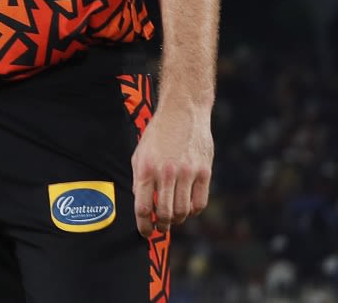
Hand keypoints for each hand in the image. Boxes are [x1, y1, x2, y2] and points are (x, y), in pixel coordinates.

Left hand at [130, 101, 212, 236]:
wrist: (183, 112)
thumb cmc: (158, 134)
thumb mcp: (140, 153)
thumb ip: (140, 179)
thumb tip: (142, 205)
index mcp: (145, 168)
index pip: (142, 206)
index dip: (143, 224)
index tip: (144, 232)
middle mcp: (166, 172)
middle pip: (164, 213)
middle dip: (161, 225)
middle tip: (160, 227)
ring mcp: (187, 173)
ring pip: (182, 211)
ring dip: (177, 220)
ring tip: (173, 218)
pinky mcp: (205, 172)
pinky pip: (200, 202)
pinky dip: (192, 211)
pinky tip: (187, 208)